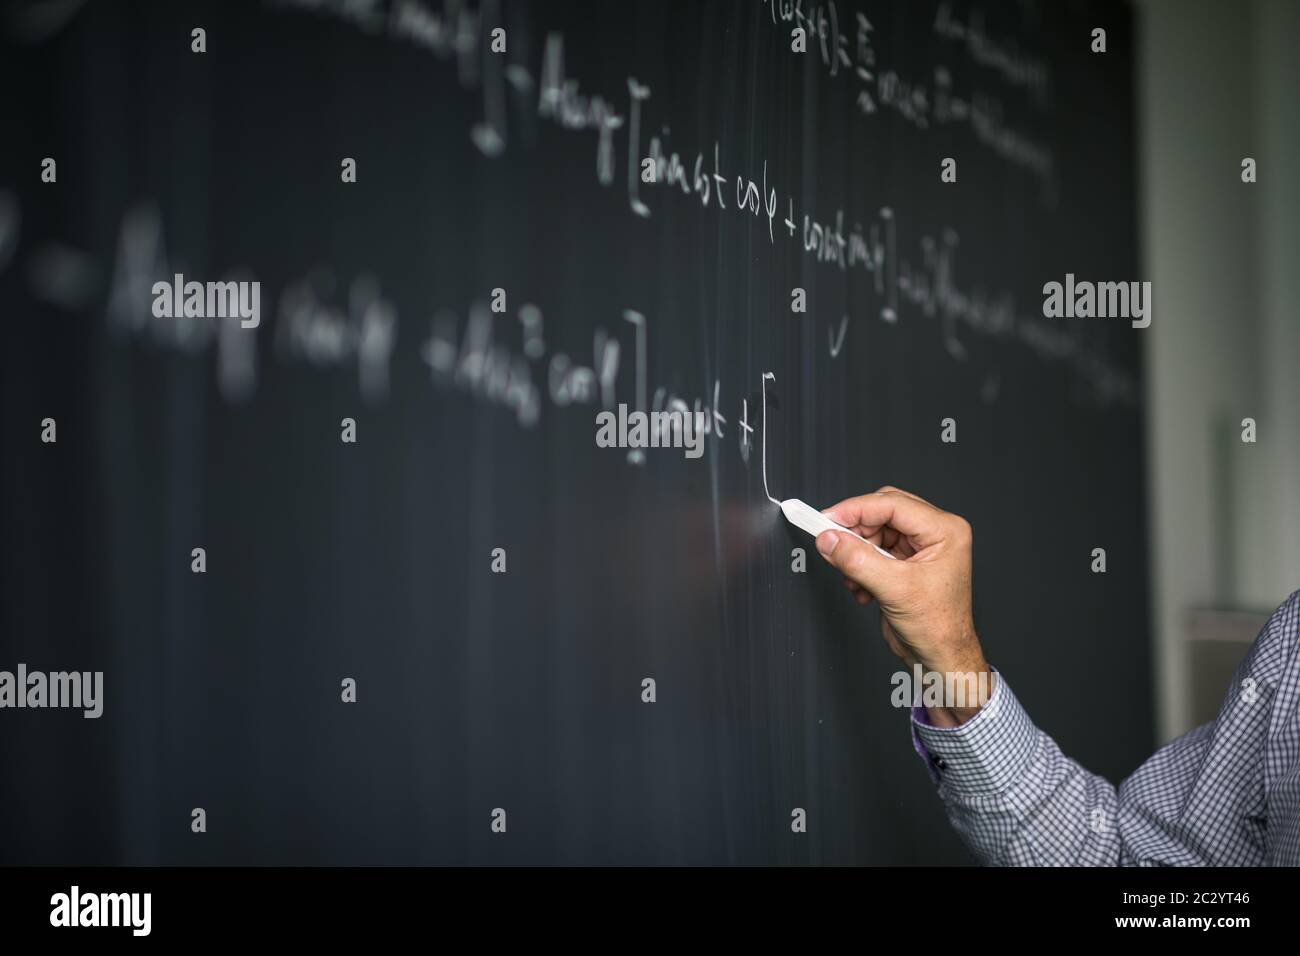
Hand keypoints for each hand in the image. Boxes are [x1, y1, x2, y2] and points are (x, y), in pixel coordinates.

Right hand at [815, 487, 990, 725]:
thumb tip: (830, 539)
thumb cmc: (939, 628)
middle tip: (831, 540)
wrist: (940, 658)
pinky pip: (872, 550)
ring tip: (851, 575)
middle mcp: (934, 535)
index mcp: (945, 531)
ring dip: (856, 552)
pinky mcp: (904, 563)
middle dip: (855, 530)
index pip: (892, 505)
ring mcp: (919, 549)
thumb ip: (858, 560)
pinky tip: (860, 586)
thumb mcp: (895, 589)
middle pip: (882, 513)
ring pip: (874, 532)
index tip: (827, 519)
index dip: (855, 510)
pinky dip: (859, 566)